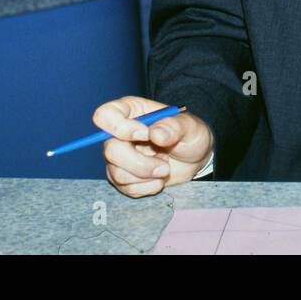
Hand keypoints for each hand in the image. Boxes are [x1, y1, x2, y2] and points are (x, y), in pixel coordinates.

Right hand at [93, 95, 214, 197]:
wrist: (195, 160)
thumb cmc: (190, 136)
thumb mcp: (191, 126)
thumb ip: (175, 127)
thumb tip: (155, 134)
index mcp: (131, 111)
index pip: (105, 115)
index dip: (120, 127)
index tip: (145, 135)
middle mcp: (119, 134)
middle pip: (110, 149)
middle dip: (139, 162)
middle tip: (164, 166)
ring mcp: (119, 156)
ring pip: (117, 172)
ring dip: (146, 175)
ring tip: (165, 168)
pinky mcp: (123, 177)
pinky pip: (126, 188)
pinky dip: (147, 187)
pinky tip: (159, 179)